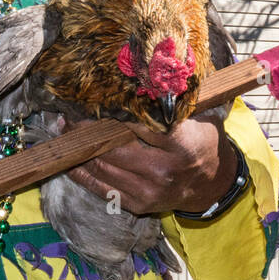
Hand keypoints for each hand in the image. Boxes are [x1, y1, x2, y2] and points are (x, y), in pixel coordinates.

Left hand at [63, 114, 239, 215]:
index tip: (92, 101)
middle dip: (87, 132)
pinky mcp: (138, 204)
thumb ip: (175, 101)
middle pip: (113, 149)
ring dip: (80, 151)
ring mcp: (149, 190)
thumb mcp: (200, 116)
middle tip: (70, 117)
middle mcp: (163, 170)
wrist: (212, 184)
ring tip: (66, 133)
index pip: (137, 124)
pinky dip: (83, 173)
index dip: (110, 113)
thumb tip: (144, 75)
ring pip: (103, 168)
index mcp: (180, 143)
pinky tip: (71, 159)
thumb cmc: (203, 142)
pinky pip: (101, 188)